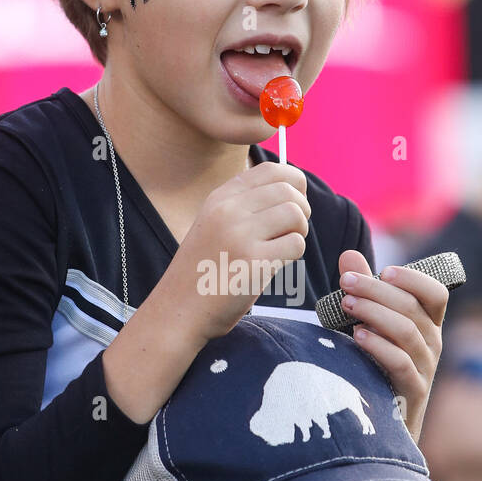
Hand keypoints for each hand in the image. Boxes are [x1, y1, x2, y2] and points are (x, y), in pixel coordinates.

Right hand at [165, 160, 310, 342]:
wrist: (179, 310)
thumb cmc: (203, 272)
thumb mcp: (213, 225)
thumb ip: (244, 205)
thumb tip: (291, 189)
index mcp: (219, 198)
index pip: (272, 170)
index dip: (294, 183)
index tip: (294, 203)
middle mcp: (228, 210)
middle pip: (289, 190)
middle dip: (302, 210)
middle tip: (292, 231)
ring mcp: (240, 235)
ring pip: (295, 214)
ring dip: (300, 231)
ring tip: (283, 247)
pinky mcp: (254, 262)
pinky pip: (295, 244)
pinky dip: (294, 254)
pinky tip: (277, 263)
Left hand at [338, 249, 446, 443]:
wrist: (383, 423)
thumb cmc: (377, 365)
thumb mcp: (371, 324)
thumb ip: (364, 291)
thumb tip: (348, 255)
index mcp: (428, 324)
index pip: (436, 294)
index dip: (414, 279)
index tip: (384, 270)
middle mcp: (432, 343)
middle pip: (413, 308)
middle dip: (377, 290)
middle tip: (345, 283)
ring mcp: (425, 368)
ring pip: (407, 332)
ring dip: (375, 313)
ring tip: (346, 305)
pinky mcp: (411, 391)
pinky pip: (400, 362)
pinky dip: (379, 345)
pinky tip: (357, 336)